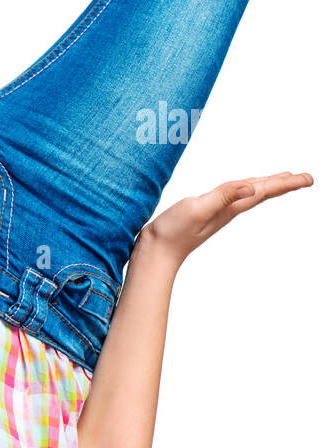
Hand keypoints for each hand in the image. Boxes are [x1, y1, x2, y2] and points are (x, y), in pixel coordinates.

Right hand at [141, 171, 313, 267]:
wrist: (154, 254)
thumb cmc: (171, 233)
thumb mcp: (197, 209)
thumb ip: (223, 196)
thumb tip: (251, 188)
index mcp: (229, 207)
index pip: (263, 191)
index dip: (285, 183)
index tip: (307, 179)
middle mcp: (227, 210)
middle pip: (261, 192)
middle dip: (283, 184)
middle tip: (305, 178)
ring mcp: (216, 213)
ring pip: (248, 195)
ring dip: (266, 187)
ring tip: (281, 181)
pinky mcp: (205, 214)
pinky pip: (233, 198)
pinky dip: (244, 190)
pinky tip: (243, 190)